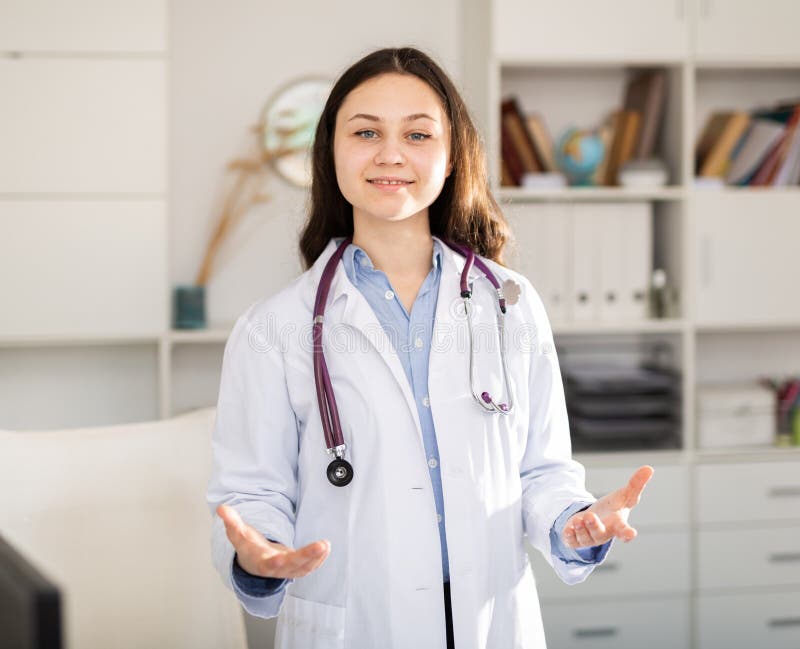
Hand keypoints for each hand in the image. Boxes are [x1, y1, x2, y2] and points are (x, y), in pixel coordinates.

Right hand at [216, 504, 330, 578]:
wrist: (254, 562)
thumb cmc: (248, 546)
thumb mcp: (238, 534)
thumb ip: (232, 521)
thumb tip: (221, 508)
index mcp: (260, 561)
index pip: (268, 563)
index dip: (275, 562)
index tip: (281, 559)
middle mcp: (275, 568)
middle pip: (292, 566)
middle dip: (307, 557)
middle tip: (321, 545)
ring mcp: (287, 569)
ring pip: (304, 568)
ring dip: (317, 558)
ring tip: (326, 545)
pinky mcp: (297, 567)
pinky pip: (309, 567)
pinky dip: (319, 559)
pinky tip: (326, 548)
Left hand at [562, 465, 653, 549]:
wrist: (594, 519)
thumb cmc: (613, 509)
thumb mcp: (624, 495)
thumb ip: (636, 484)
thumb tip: (649, 468)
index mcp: (617, 525)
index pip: (624, 531)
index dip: (627, 533)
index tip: (631, 533)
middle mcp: (603, 534)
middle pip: (600, 534)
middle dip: (594, 526)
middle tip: (590, 517)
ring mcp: (589, 538)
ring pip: (584, 537)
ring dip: (581, 529)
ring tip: (578, 520)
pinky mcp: (576, 539)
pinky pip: (572, 540)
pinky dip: (569, 535)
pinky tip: (568, 529)